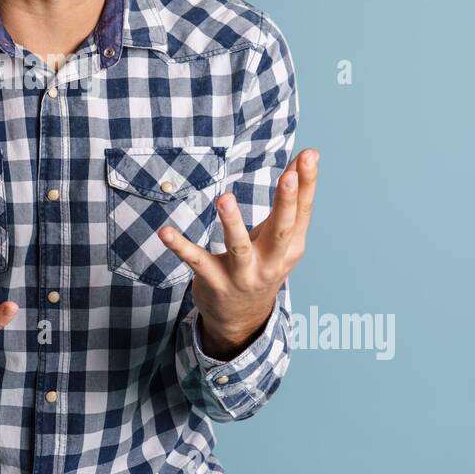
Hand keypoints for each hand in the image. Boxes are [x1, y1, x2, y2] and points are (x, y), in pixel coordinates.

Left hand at [158, 148, 318, 357]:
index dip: (306, 183)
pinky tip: (165, 232)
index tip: (309, 154)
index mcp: (290, 246)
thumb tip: (304, 157)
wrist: (243, 319)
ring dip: (231, 223)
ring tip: (224, 198)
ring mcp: (242, 273)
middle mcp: (271, 261)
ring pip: (238, 247)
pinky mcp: (214, 280)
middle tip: (287, 176)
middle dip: (285, 202)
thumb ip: (291, 199)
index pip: (302, 211)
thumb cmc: (264, 264)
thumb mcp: (281, 236)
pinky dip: (180, 247)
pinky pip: (196, 261)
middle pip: (281, 229)